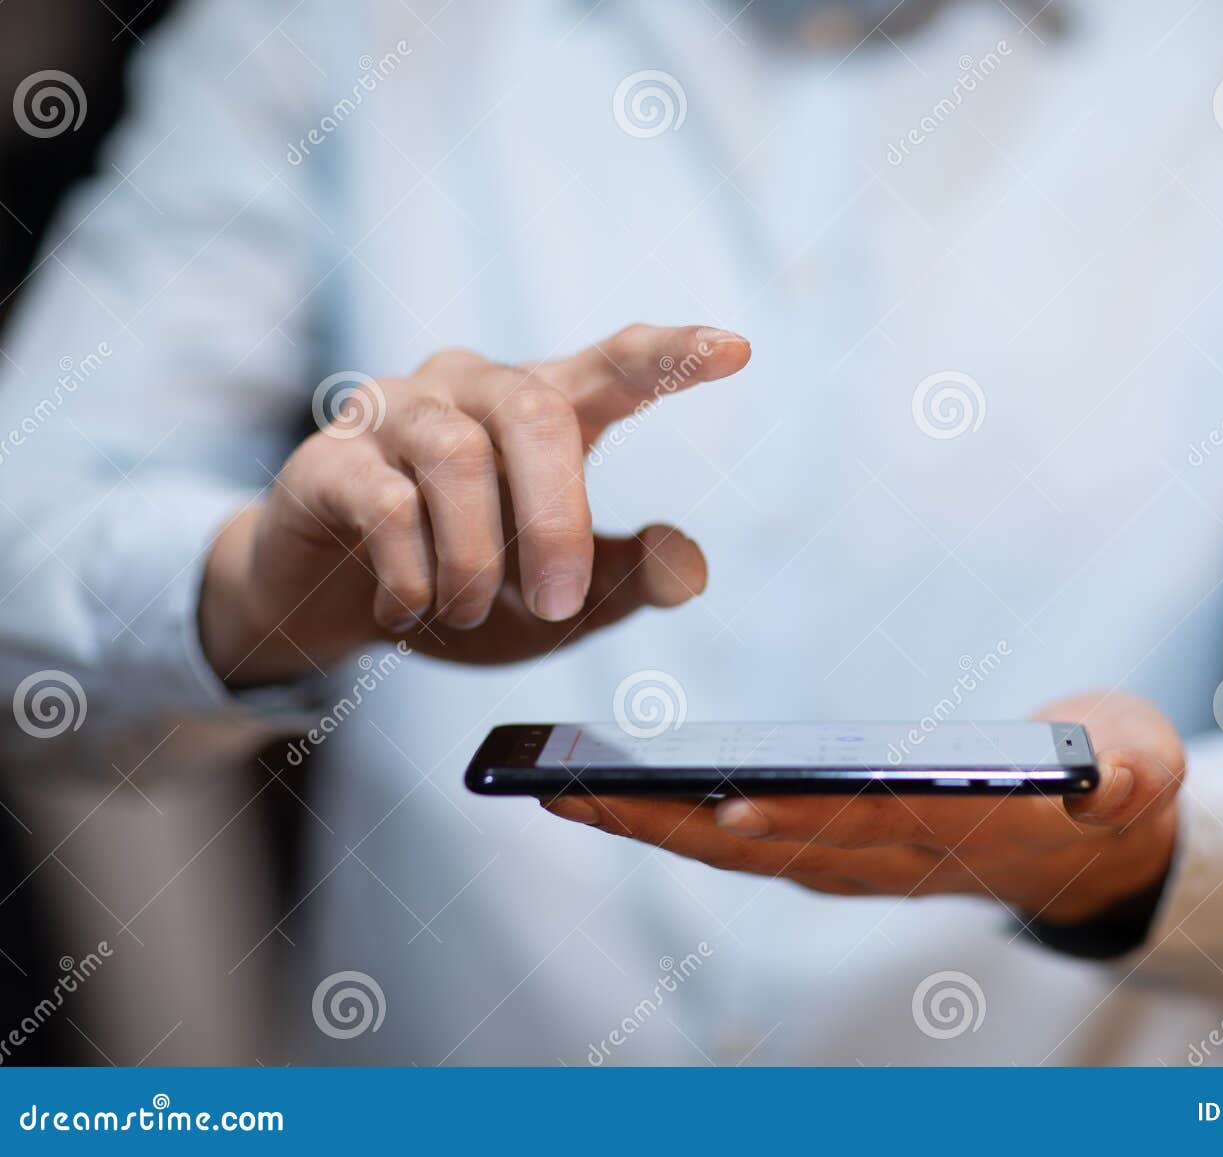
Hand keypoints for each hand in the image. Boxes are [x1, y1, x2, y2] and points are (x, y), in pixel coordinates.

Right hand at [200, 324, 750, 684]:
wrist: (328, 604)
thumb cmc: (466, 583)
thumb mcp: (561, 598)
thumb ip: (628, 580)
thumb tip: (691, 566)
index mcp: (545, 408)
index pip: (616, 363)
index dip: (672, 355)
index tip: (737, 350)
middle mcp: (471, 388)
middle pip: (536, 412)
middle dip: (558, 518)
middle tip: (561, 602)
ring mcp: (396, 412)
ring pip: (457, 456)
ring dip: (478, 558)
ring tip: (471, 613)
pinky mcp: (330, 458)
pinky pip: (386, 503)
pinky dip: (414, 574)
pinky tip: (409, 610)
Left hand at [546, 691, 1184, 924]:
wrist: (1099, 842)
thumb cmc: (1116, 784)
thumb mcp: (1145, 765)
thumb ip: (1131, 772)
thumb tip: (1111, 778)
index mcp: (963, 832)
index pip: (873, 825)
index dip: (805, 816)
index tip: (731, 804)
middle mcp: (895, 858)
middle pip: (772, 846)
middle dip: (674, 824)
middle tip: (575, 794)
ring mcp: (860, 861)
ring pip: (741, 849)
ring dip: (652, 826)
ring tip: (564, 790)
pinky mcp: (839, 847)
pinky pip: (744, 839)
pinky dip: (675, 820)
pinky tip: (616, 795)